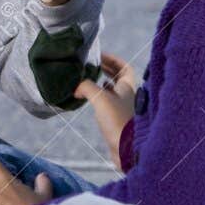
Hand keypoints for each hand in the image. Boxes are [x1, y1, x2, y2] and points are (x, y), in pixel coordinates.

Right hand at [74, 52, 137, 168]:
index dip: (112, 59)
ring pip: (113, 90)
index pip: (124, 67)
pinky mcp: (118, 120)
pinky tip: (90, 99)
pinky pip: (108, 103)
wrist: (127, 150)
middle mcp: (128, 96)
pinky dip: (100, 98)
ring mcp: (123, 108)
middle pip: (118, 77)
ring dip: (102, 83)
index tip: (100, 55)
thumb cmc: (117, 121)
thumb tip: (76, 86)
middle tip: (92, 65)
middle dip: (106, 70)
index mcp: (128, 87)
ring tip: (89, 80)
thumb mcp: (100, 98)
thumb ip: (86, 87)